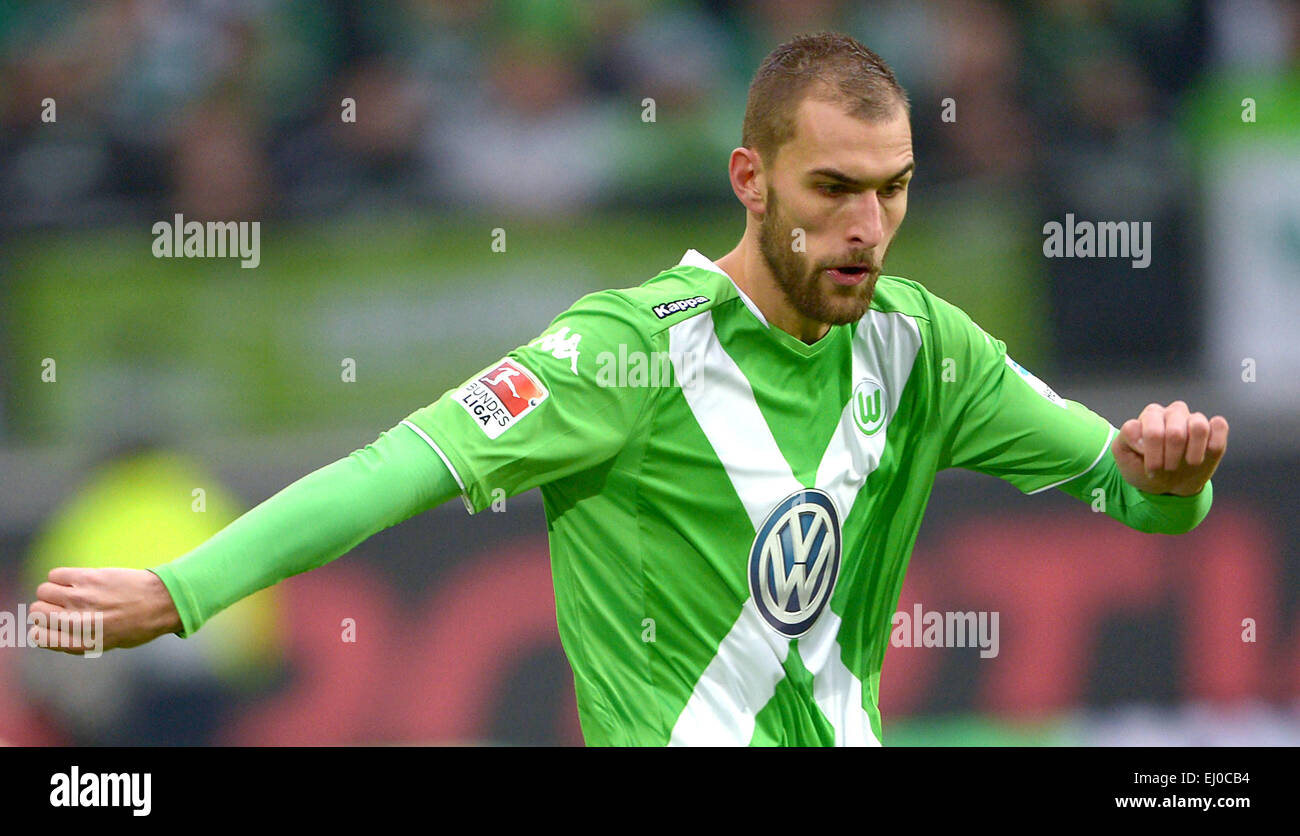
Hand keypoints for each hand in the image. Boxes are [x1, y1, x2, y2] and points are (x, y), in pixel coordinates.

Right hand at [28, 567, 182, 654]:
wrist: (163, 602)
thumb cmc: (137, 624)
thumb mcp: (105, 643)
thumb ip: (75, 640)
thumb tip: (46, 630)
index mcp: (81, 643)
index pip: (38, 637)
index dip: (43, 629)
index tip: (54, 624)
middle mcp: (77, 623)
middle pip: (37, 611)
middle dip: (47, 608)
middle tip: (66, 605)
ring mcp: (81, 599)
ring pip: (43, 591)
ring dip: (54, 591)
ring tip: (73, 592)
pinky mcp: (89, 578)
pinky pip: (55, 574)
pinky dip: (61, 576)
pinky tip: (77, 580)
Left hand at [1112, 401, 1227, 495]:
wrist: (1166, 484)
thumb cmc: (1143, 468)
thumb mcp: (1124, 457)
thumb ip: (1125, 440)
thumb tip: (1141, 433)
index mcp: (1150, 416)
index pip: (1151, 430)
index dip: (1152, 456)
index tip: (1149, 470)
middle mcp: (1172, 413)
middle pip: (1175, 432)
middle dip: (1170, 458)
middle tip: (1167, 469)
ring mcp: (1194, 420)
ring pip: (1199, 426)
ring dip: (1192, 453)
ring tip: (1187, 464)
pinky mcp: (1214, 430)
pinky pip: (1219, 426)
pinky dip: (1212, 444)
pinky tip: (1203, 457)